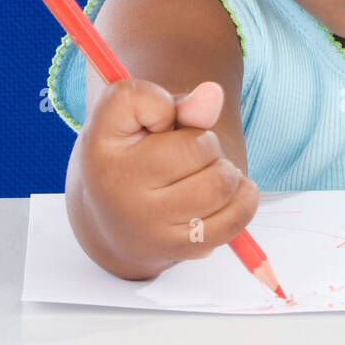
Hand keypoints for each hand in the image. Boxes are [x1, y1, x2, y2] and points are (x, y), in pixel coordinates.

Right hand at [77, 76, 258, 273]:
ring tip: (204, 173)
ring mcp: (150, 228)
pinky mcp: (179, 249)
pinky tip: (228, 192)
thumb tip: (212, 94)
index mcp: (101, 149)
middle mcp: (121, 192)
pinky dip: (243, 199)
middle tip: (186, 152)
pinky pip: (234, 220)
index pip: (144, 102)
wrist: (114, 218)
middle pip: (200, 148)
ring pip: (221, 184)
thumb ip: (168, 101)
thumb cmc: (128, 154)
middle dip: (205, 142)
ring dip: (225, 171)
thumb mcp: (131, 118)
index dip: (161, 103)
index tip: (156, 120)